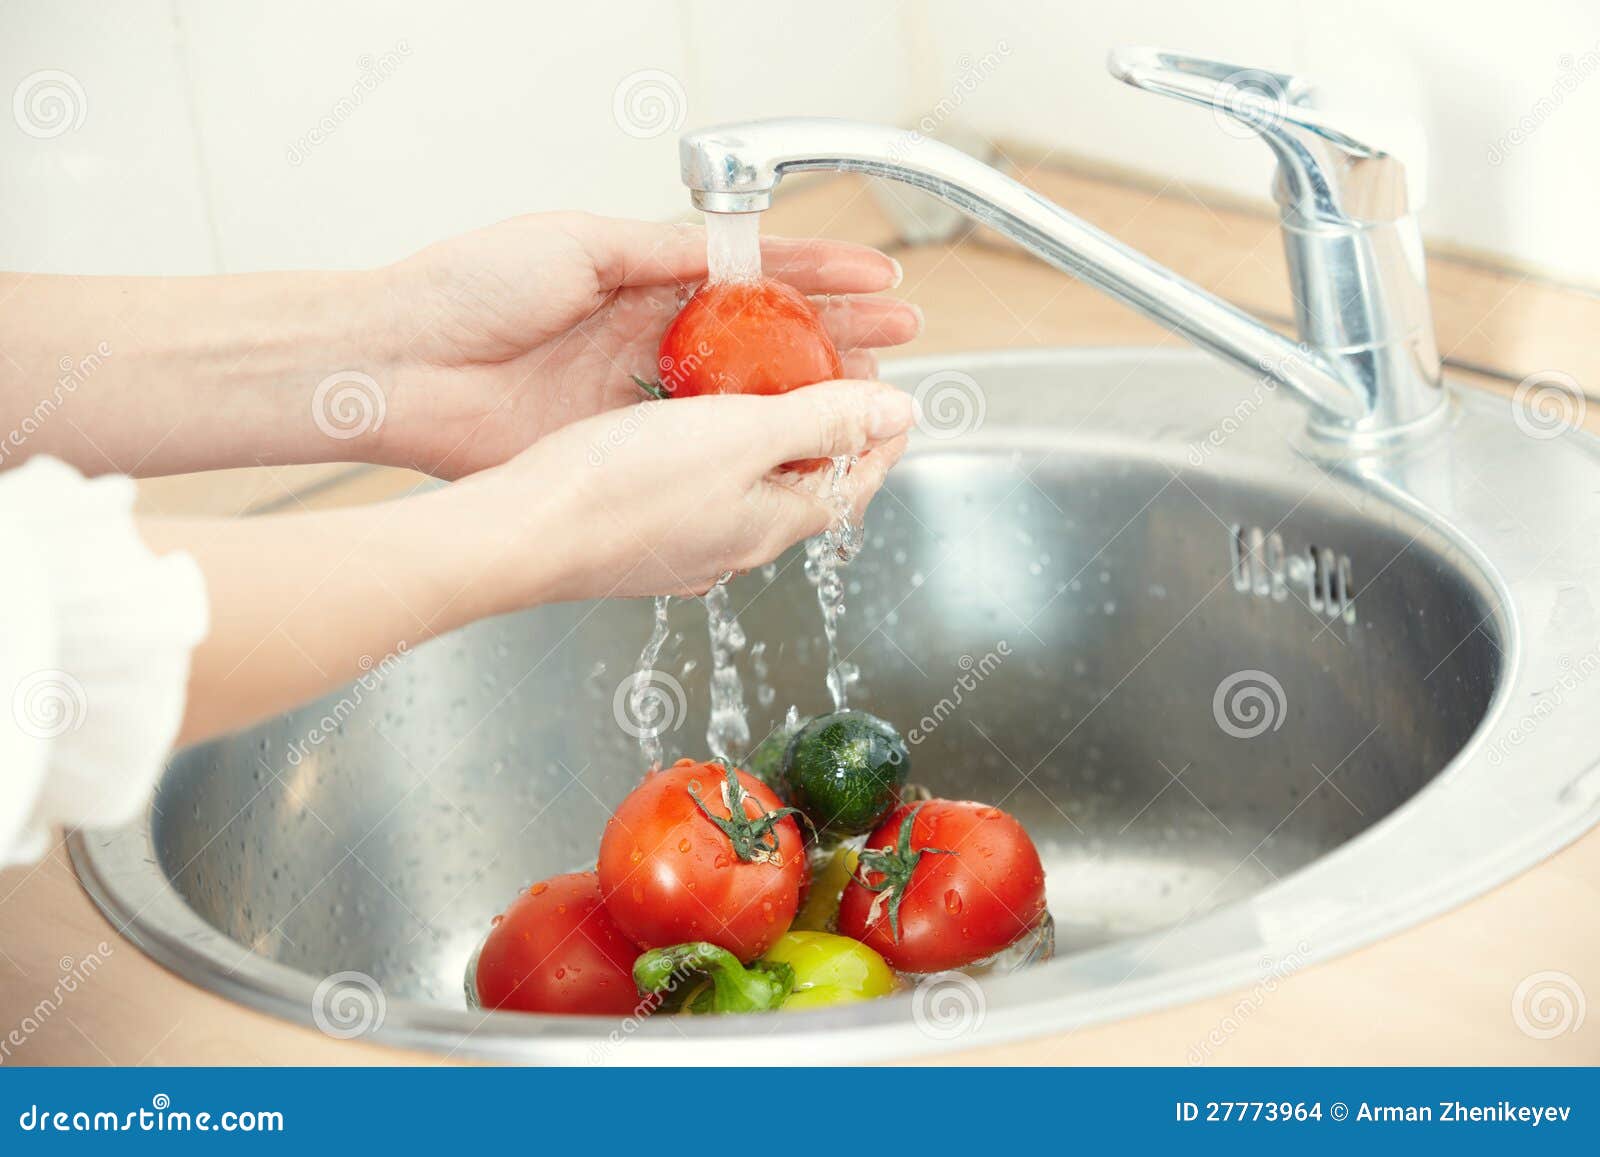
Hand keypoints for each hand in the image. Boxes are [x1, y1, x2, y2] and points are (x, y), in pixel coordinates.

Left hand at [371, 212, 921, 477]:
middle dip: (838, 334)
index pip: (755, 273)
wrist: (404, 363)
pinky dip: (750, 444)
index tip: (881, 282)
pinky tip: (797, 443)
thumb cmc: (472, 288)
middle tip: (900, 339)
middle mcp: (652, 337)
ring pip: (745, 395)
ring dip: (809, 393)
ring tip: (872, 391)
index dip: (822, 277)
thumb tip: (730, 254)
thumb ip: (659, 250)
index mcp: (645, 277)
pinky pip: (700, 444)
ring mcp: (640, 395)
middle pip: (766, 336)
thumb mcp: (580, 245)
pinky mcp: (619, 445)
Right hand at [457, 379, 914, 605]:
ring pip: (750, 486)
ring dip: (770, 438)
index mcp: (773, 522)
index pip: (855, 482)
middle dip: (828, 432)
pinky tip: (689, 422)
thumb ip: (824, 420)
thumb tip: (901, 412)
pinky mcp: (643, 534)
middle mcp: (736, 543)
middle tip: (835, 379)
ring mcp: (687, 543)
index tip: (894, 398)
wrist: (523, 531)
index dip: (880, 436)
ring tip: (766, 388)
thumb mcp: (744, 434)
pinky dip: (717, 449)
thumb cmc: (624, 486)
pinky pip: (701, 487)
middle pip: (805, 484)